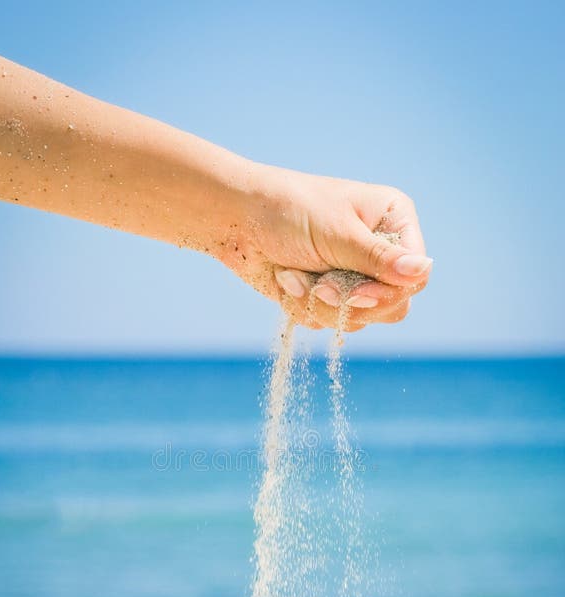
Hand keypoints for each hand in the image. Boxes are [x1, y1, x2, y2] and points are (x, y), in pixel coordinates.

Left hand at [219, 166, 431, 331]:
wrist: (236, 222)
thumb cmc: (288, 211)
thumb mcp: (337, 233)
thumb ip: (378, 258)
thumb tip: (424, 270)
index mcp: (393, 221)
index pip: (416, 274)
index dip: (389, 291)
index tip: (358, 293)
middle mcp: (380, 250)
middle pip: (393, 304)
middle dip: (350, 301)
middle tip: (321, 286)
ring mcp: (354, 275)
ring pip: (359, 318)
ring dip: (321, 304)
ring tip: (295, 276)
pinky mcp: (328, 296)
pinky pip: (329, 322)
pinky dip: (304, 307)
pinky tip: (287, 280)